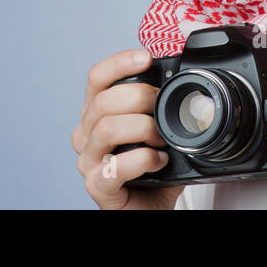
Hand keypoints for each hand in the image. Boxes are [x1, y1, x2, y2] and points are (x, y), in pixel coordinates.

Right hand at [72, 48, 184, 209]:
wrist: (149, 207)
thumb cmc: (153, 167)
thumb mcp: (156, 129)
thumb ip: (160, 105)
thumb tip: (180, 79)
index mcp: (96, 114)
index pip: (96, 78)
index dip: (119, 63)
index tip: (146, 58)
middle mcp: (86, 135)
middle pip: (103, 101)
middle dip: (140, 97)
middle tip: (162, 108)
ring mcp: (89, 161)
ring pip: (106, 128)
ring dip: (142, 128)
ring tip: (161, 138)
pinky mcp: (98, 186)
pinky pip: (115, 166)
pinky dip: (143, 159)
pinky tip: (158, 160)